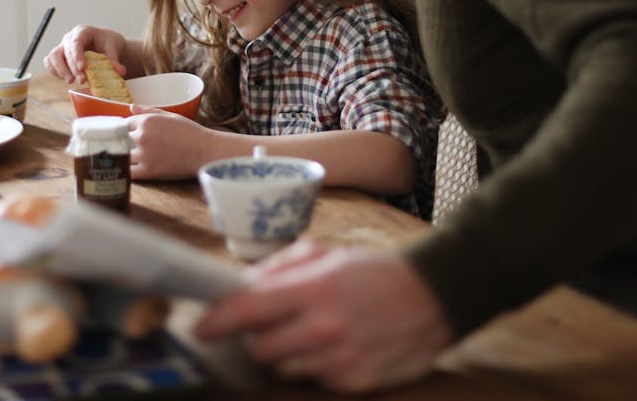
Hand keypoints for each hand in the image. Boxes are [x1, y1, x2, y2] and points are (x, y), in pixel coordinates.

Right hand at [43, 26, 126, 83]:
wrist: (106, 44)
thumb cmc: (108, 42)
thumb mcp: (113, 48)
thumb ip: (114, 60)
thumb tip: (121, 71)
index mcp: (82, 32)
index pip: (76, 42)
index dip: (77, 55)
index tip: (83, 67)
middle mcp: (69, 38)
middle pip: (65, 52)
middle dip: (72, 67)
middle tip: (82, 80)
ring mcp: (62, 47)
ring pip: (53, 57)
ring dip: (60, 70)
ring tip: (70, 81)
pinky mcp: (59, 57)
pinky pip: (50, 63)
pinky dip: (55, 71)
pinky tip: (65, 79)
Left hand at [126, 108, 212, 179]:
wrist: (205, 152)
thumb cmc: (191, 133)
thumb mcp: (171, 116)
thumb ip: (149, 111)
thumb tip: (131, 107)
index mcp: (147, 121)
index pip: (124, 124)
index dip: (127, 130)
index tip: (130, 135)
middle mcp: (142, 136)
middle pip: (120, 139)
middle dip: (123, 142)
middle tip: (128, 147)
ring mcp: (144, 154)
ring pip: (121, 155)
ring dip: (122, 156)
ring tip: (128, 158)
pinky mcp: (148, 171)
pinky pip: (127, 172)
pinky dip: (125, 171)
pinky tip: (129, 170)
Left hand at [194, 240, 453, 392]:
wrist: (433, 297)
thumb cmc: (375, 271)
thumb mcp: (326, 253)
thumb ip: (278, 269)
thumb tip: (239, 287)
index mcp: (314, 289)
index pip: (247, 311)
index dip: (217, 321)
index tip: (202, 327)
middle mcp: (324, 328)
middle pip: (258, 348)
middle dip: (257, 336)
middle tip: (272, 322)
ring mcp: (340, 360)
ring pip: (283, 368)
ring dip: (287, 352)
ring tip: (312, 330)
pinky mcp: (355, 383)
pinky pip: (314, 379)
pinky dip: (316, 365)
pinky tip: (337, 345)